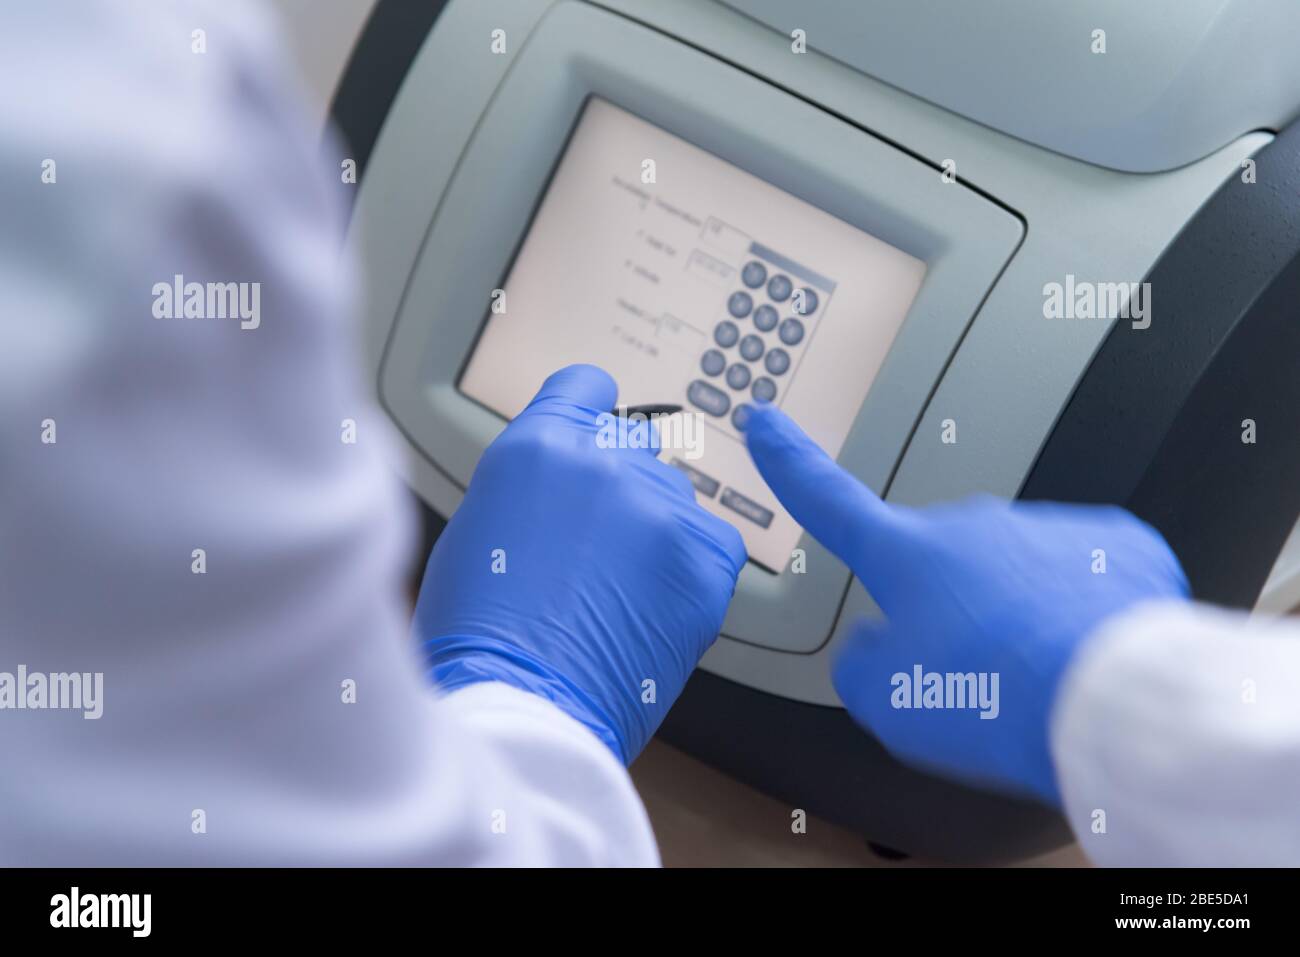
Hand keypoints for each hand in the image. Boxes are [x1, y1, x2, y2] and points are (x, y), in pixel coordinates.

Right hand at [416, 365, 746, 762]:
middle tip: (595, 548)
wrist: (522, 703)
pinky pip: (716, 545)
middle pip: (634, 449)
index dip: (589, 415)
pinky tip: (655, 607)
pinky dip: (693, 571)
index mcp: (541, 443)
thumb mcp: (478, 525)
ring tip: (619, 594)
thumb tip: (556, 475)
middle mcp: (607, 461)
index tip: (593, 437)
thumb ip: (530, 481)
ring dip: (655, 533)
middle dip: (619, 488)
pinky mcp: (706, 558)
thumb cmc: (481, 633)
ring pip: (674, 500)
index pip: (588, 386)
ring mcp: (663, 508)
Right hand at [744, 402, 1188, 803]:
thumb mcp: (886, 700)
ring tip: (1037, 677)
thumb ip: (861, 662)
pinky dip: (1076, 612)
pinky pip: (1078, 575)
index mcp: (906, 554)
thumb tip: (875, 645)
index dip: (790, 461)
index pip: (828, 498)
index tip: (767, 420)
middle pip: (938, 563)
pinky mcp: (1113, 546)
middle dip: (946, 607)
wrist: (1116, 701)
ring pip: (1011, 570)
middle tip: (970, 673)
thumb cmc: (997, 698)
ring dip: (1014, 614)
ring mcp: (1044, 529)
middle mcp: (972, 526)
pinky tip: (1086, 653)